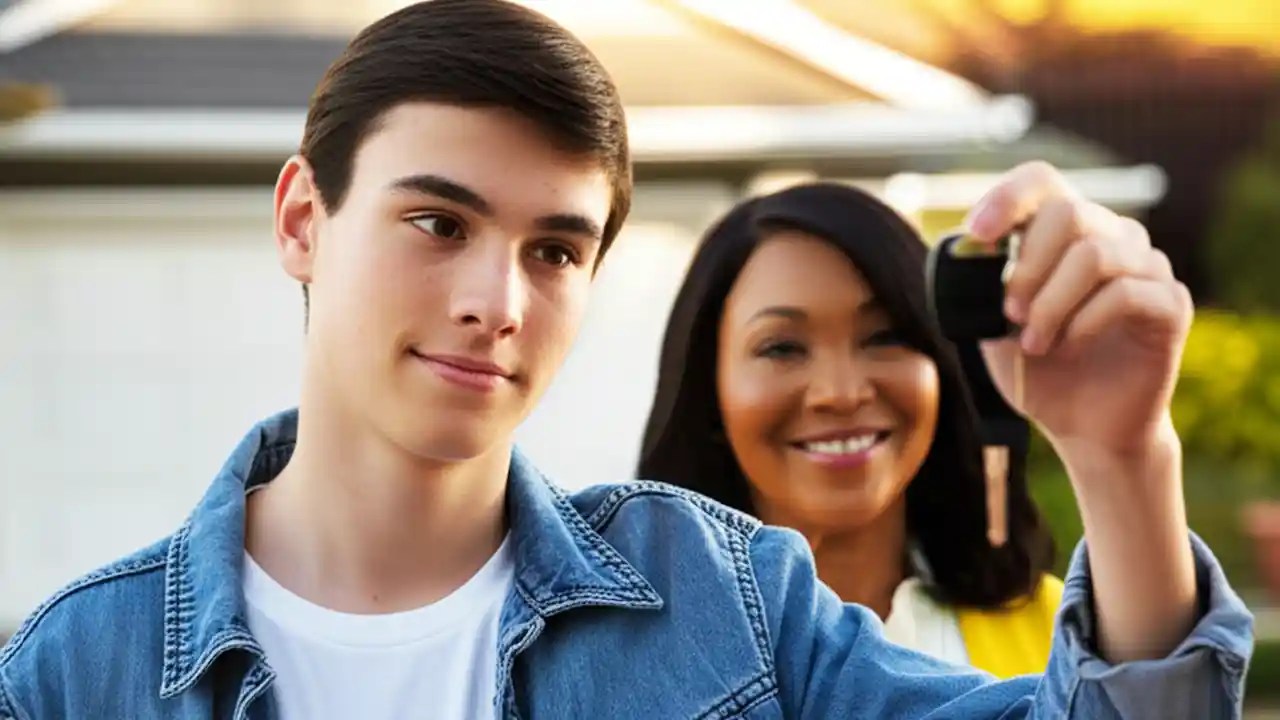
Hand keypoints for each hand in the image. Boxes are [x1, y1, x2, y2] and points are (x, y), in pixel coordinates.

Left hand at [965, 161, 1192, 458]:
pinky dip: (1084, 323)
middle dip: (1027, 268)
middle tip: (1009, 315)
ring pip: (1095, 254)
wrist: (1084, 426)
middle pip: (1069, 212)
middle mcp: (1111, 236)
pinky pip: (1125, 293)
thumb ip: (978, 286)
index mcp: (1065, 232)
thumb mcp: (991, 326)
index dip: (1008, 197)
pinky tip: (1068, 347)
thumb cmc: (1038, 370)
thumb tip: (960, 247)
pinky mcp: (1170, 304)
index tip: (978, 233)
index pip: (1042, 181)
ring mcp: (1146, 267)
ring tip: (1034, 343)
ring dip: (1051, 304)